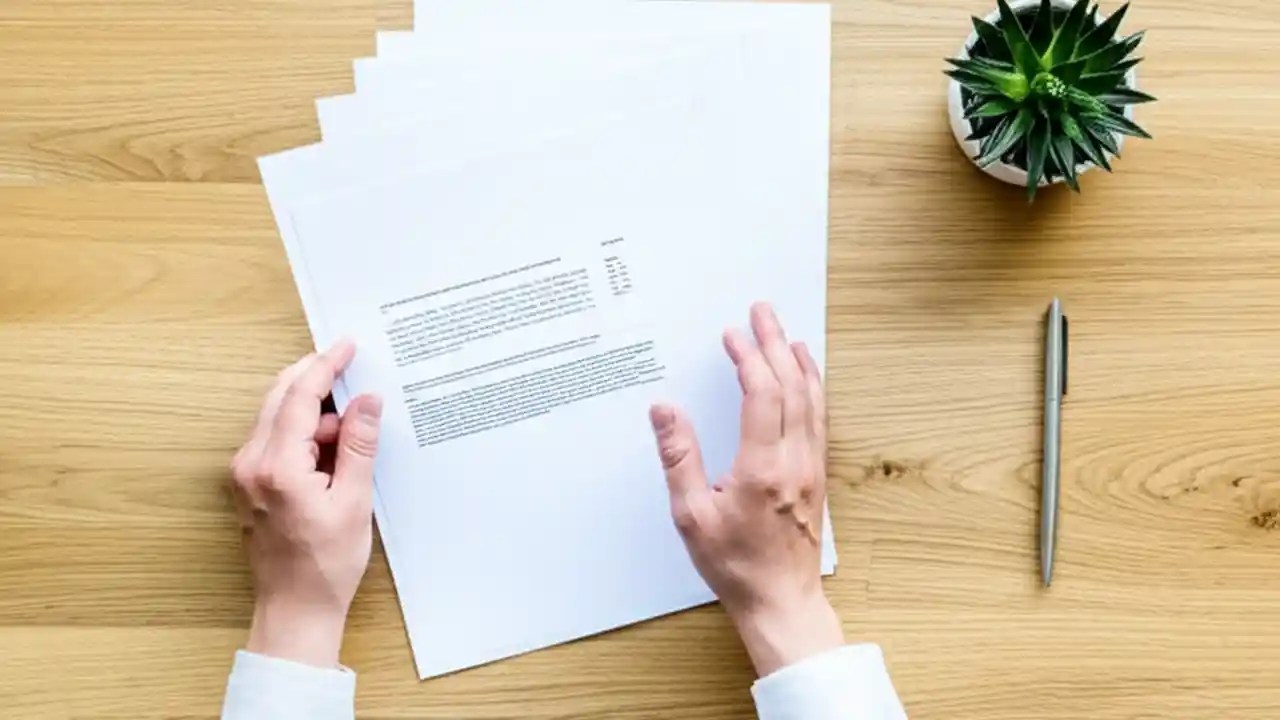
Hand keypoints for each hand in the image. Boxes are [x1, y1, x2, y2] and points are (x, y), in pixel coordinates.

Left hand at [229, 341, 382, 667]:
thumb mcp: (354, 500)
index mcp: (276, 466)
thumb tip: (366, 401)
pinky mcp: (248, 483)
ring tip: (350, 427)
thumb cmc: (325, 565)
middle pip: (279, 397)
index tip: (347, 346)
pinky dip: (301, 431)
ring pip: (276, 417)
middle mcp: (250, 464)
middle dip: (315, 378)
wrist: (294, 609)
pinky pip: (273, 439)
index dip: (325, 366)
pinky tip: (330, 445)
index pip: (299, 396)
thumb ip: (358, 444)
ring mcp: (243, 474)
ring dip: (311, 410)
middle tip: (349, 366)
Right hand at [650, 303, 842, 676]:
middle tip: (762, 312)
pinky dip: (813, 387)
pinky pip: (819, 418)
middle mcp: (795, 461)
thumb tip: (664, 410)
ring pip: (812, 399)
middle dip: (775, 343)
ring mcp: (812, 467)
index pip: (761, 395)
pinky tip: (806, 376)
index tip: (733, 335)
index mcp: (762, 468)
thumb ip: (678, 458)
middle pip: (792, 386)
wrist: (781, 602)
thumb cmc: (734, 564)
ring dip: (798, 361)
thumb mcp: (691, 516)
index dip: (749, 358)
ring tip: (786, 333)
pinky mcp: (818, 476)